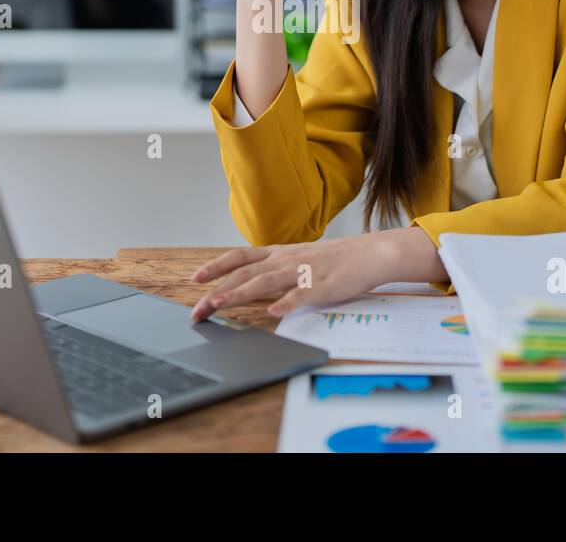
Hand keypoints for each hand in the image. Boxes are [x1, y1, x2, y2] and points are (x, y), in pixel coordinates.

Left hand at [188, 227, 446, 320]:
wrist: (370, 254)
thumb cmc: (334, 260)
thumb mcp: (298, 258)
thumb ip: (274, 268)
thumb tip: (248, 282)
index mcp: (280, 253)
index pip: (241, 257)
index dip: (216, 266)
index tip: (195, 279)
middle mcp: (287, 260)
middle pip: (246, 273)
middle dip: (218, 290)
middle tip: (198, 308)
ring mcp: (304, 272)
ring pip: (267, 282)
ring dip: (241, 294)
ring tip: (220, 304)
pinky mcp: (324, 285)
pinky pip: (303, 295)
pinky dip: (287, 303)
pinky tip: (274, 312)